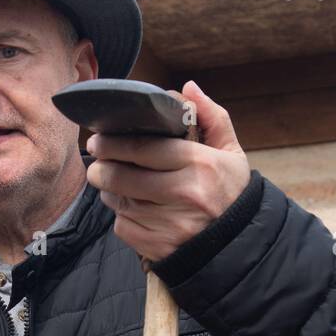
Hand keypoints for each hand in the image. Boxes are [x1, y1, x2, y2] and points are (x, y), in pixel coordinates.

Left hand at [84, 80, 250, 261]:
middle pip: (123, 177)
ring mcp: (170, 224)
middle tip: (95, 162)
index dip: (113, 143)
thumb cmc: (231, 193)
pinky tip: (130, 210)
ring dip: (109, 191)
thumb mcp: (231, 153)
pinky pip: (124, 228)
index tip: (98, 140)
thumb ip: (212, 117)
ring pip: (120, 203)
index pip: (143, 149)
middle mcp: (184, 194)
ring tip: (112, 183)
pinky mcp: (160, 247)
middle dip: (101, 168)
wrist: (240, 244)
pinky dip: (122, 218)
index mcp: (200, 164)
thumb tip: (187, 88)